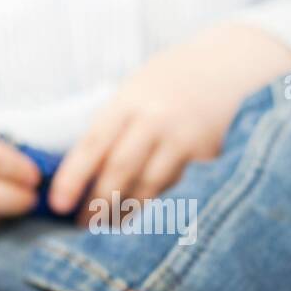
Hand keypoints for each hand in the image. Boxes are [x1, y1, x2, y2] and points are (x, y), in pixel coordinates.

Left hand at [47, 49, 237, 219]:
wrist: (233, 64)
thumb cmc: (175, 78)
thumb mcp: (139, 87)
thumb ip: (116, 123)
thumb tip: (84, 169)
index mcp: (130, 100)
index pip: (93, 144)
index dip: (73, 178)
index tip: (58, 204)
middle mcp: (155, 119)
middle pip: (119, 171)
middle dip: (97, 203)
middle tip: (83, 225)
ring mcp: (184, 138)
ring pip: (149, 186)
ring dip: (127, 211)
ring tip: (110, 225)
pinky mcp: (208, 156)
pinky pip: (176, 185)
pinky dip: (158, 200)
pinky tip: (145, 212)